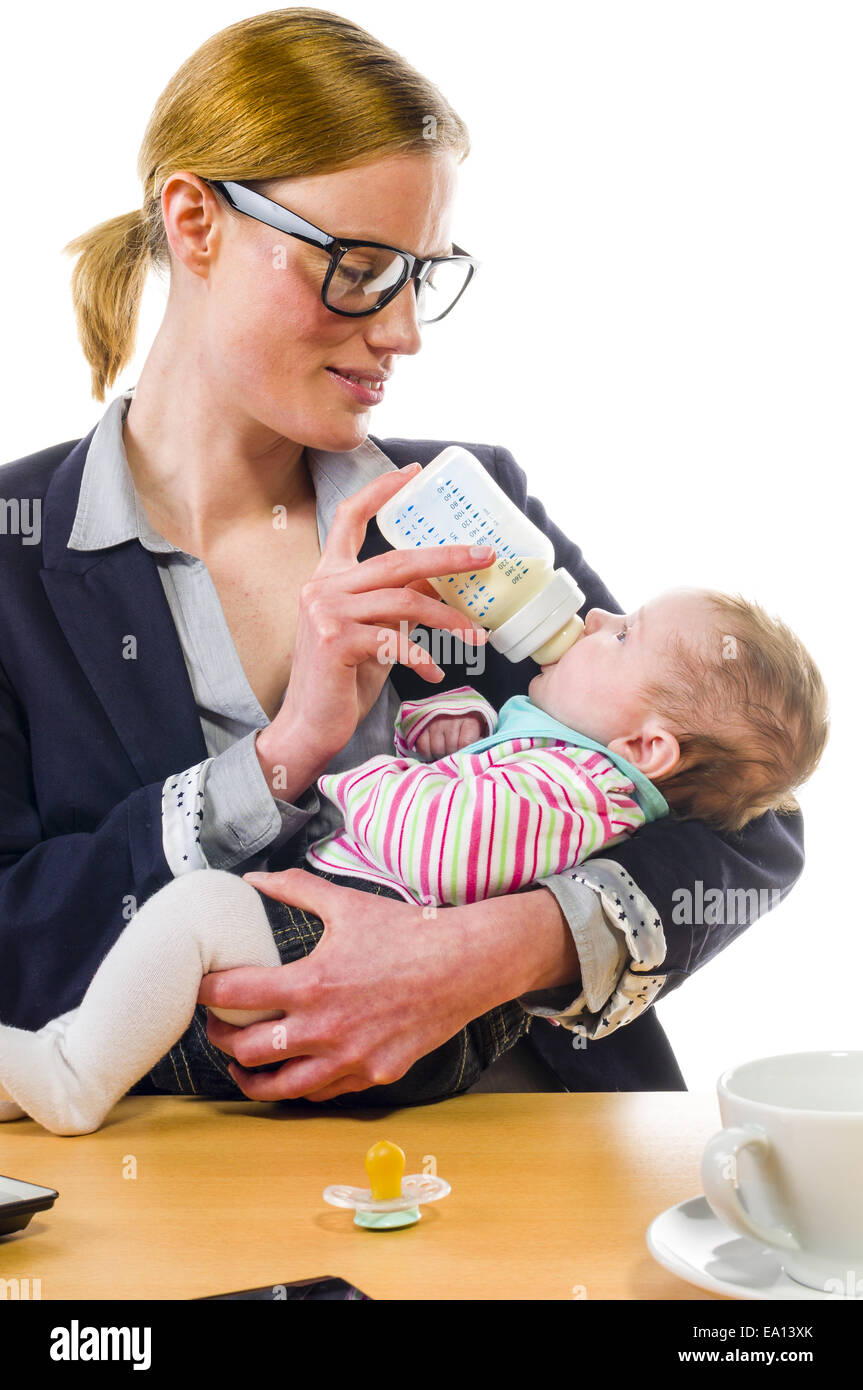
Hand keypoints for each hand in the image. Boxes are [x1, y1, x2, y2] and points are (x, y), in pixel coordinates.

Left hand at [197, 869, 485, 1101]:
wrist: (464, 964)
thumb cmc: (406, 932)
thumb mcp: (345, 903)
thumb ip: (294, 889)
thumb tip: (254, 878)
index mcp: (310, 983)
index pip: (234, 997)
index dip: (206, 993)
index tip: (199, 988)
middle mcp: (324, 1028)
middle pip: (246, 1050)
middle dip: (221, 1039)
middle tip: (216, 1026)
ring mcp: (349, 1058)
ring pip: (279, 1088)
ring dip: (251, 1078)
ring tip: (241, 1066)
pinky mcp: (373, 1074)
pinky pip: (323, 1092)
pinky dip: (301, 1085)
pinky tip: (294, 1070)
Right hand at [258, 464, 492, 786]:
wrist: (310, 726)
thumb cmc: (344, 679)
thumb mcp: (377, 631)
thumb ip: (398, 602)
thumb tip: (443, 580)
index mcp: (329, 577)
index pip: (349, 518)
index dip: (380, 491)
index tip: (413, 473)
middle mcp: (322, 587)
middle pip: (396, 559)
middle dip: (447, 557)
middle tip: (486, 556)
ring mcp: (325, 613)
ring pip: (404, 601)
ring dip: (448, 618)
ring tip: (476, 636)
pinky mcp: (336, 642)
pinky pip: (394, 641)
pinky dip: (423, 657)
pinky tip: (435, 673)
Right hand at [413, 712, 486, 759]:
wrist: (452, 701)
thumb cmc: (468, 719)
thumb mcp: (480, 727)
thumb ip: (479, 740)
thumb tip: (474, 754)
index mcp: (469, 720)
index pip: (464, 744)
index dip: (463, 752)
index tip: (463, 753)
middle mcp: (451, 720)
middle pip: (450, 749)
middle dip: (451, 754)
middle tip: (452, 752)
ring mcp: (435, 722)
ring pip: (436, 750)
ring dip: (439, 754)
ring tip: (443, 750)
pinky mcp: (422, 725)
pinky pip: (422, 747)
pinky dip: (427, 753)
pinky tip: (432, 750)